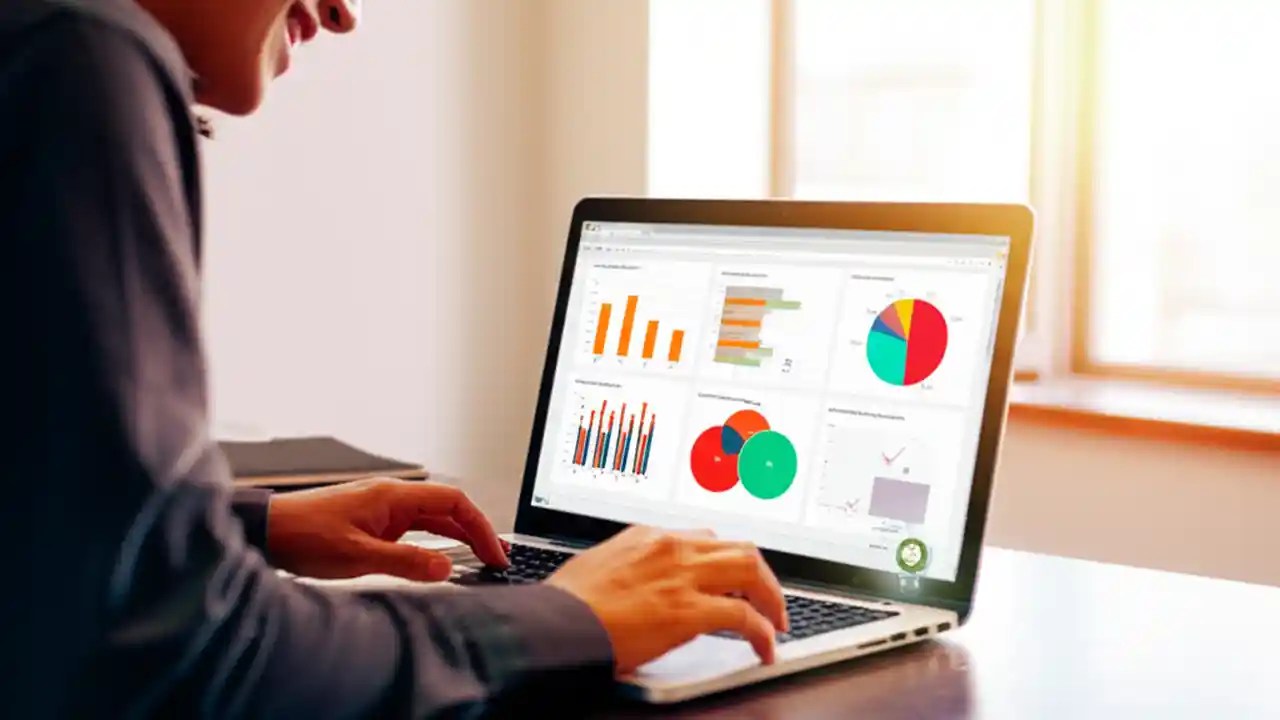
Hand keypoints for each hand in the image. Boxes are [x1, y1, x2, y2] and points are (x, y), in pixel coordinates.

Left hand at [266, 478, 508, 580]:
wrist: (266, 531)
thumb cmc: (303, 535)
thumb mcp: (357, 555)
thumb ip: (404, 562)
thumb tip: (445, 568)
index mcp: (394, 496)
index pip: (454, 503)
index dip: (480, 527)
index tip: (494, 553)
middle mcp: (392, 498)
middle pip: (447, 510)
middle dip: (476, 533)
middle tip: (495, 560)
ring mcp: (381, 509)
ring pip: (431, 519)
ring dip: (457, 536)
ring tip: (478, 558)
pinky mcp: (370, 522)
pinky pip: (413, 528)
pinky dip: (433, 542)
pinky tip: (437, 558)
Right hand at [546, 526, 787, 673]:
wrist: (555, 623)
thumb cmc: (566, 603)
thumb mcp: (600, 564)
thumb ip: (630, 566)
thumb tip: (641, 582)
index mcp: (648, 536)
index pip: (703, 538)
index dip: (725, 560)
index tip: (733, 576)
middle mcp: (671, 547)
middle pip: (737, 546)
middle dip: (761, 574)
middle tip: (767, 598)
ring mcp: (682, 576)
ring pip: (750, 569)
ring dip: (770, 596)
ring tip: (775, 619)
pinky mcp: (688, 611)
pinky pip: (744, 616)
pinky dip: (762, 632)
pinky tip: (764, 647)